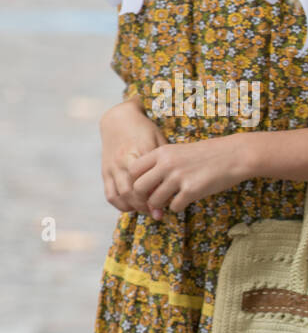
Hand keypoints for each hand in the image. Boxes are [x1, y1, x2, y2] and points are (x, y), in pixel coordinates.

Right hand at [100, 98, 166, 213]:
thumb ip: (164, 160)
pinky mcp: (105, 172)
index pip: (148, 179)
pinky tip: (133, 207)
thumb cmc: (145, 130)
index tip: (169, 202)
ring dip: (134, 207)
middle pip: (133, 191)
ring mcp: (112, 167)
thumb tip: (177, 183)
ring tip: (148, 211)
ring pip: (121, 195)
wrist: (118, 119)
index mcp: (139, 151)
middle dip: (146, 205)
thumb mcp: (159, 140)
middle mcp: (123, 160)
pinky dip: (120, 205)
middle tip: (159, 213)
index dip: (158, 193)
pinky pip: (110, 194)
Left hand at [127, 135, 252, 219]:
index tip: (146, 187)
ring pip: (155, 200)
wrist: (235, 156)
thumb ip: (162, 164)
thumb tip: (148, 184)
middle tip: (153, 200)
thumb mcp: (180, 151)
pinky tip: (185, 201)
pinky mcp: (192, 190)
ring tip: (168, 203)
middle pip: (139, 187)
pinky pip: (174, 207)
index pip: (133, 170)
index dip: (136, 181)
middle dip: (144, 198)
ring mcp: (178, 177)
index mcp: (162, 152)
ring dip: (160, 206)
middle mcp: (167, 164)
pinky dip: (178, 207)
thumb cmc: (209, 154)